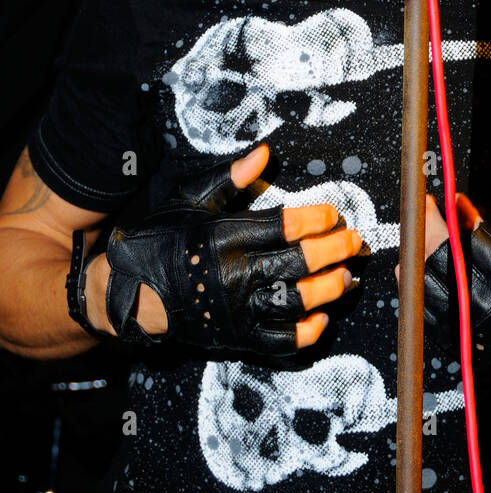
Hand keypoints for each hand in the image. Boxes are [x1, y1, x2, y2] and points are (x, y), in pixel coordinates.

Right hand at [87, 143, 361, 354]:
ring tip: (348, 277)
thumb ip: (231, 177)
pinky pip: (280, 341)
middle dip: (334, 250)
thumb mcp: (192, 199)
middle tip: (354, 241)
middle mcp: (236, 274)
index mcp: (226, 237)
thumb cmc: (165, 239)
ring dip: (329, 289)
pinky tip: (322, 318)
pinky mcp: (240, 337)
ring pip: (296, 301)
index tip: (333, 214)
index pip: (284, 225)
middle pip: (298, 262)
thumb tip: (266, 152)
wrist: (134, 294)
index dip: (316, 219)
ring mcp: (239, 310)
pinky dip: (306, 333)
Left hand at [420, 184, 490, 419]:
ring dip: (417, 257)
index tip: (453, 199)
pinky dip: (416, 290)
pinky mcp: (459, 341)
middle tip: (425, 209)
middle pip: (439, 254)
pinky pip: (424, 313)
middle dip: (427, 227)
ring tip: (418, 240)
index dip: (458, 213)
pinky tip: (419, 276)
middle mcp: (483, 298)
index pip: (472, 234)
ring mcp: (467, 321)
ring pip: (424, 283)